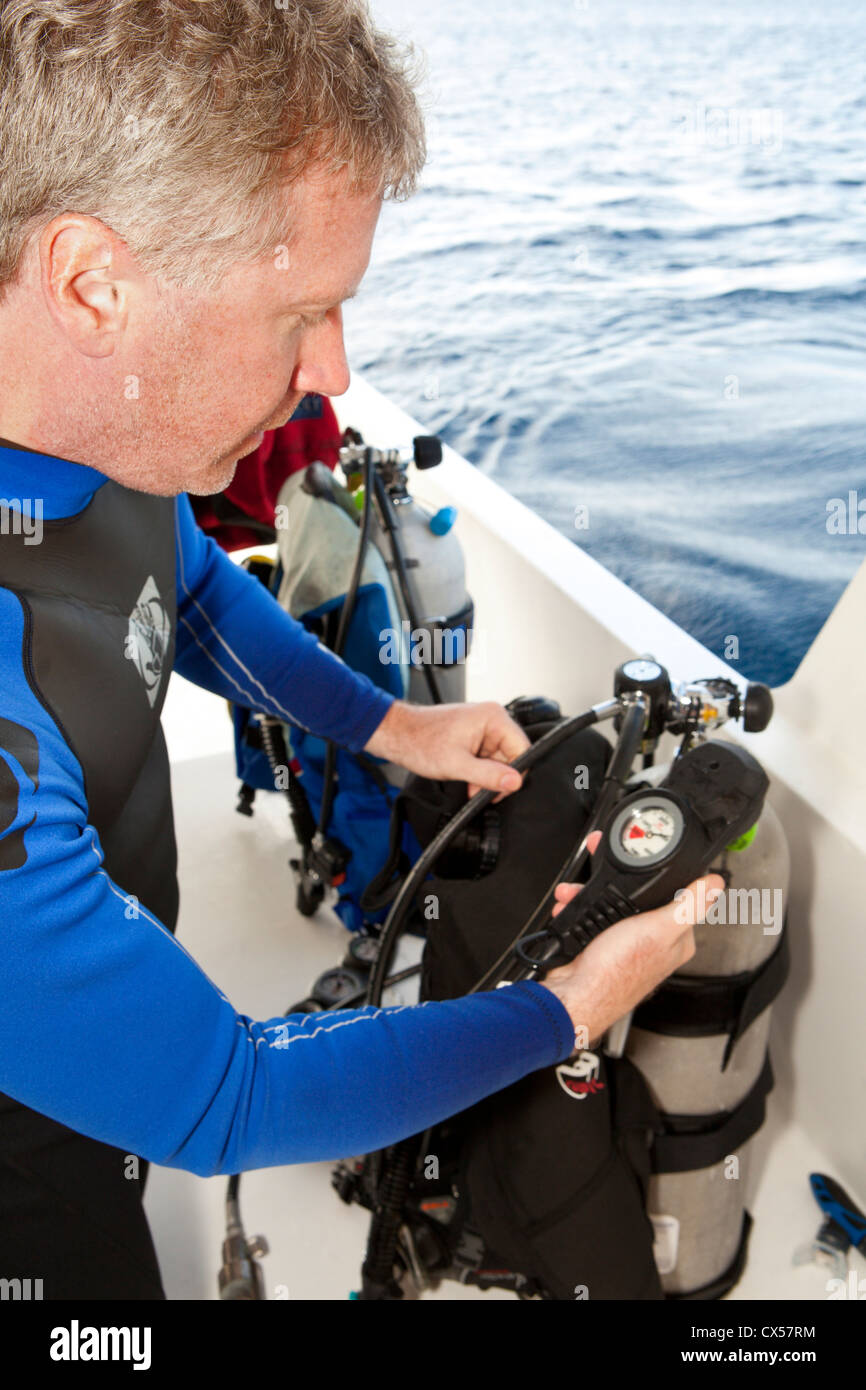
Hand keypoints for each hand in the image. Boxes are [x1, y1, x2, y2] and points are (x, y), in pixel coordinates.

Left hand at [363, 699, 529, 798]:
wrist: (398, 735)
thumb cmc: (420, 741)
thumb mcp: (456, 765)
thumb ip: (488, 775)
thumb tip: (515, 781)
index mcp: (493, 717)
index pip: (523, 748)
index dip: (514, 773)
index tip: (497, 788)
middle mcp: (492, 718)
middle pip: (512, 756)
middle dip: (495, 777)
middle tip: (475, 788)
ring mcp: (484, 727)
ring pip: (500, 760)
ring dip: (485, 776)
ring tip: (466, 781)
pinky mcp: (476, 735)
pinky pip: (488, 758)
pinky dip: (479, 771)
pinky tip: (465, 775)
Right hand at [539, 836, 723, 1045]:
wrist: (574, 995)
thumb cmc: (616, 973)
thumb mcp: (658, 930)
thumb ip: (689, 906)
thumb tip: (717, 884)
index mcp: (677, 940)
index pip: (679, 895)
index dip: (659, 874)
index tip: (642, 858)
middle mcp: (653, 942)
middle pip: (639, 896)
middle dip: (614, 884)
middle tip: (601, 874)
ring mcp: (626, 943)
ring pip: (611, 904)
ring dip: (589, 894)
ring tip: (576, 893)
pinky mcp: (601, 945)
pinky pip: (592, 916)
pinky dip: (579, 909)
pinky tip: (569, 908)